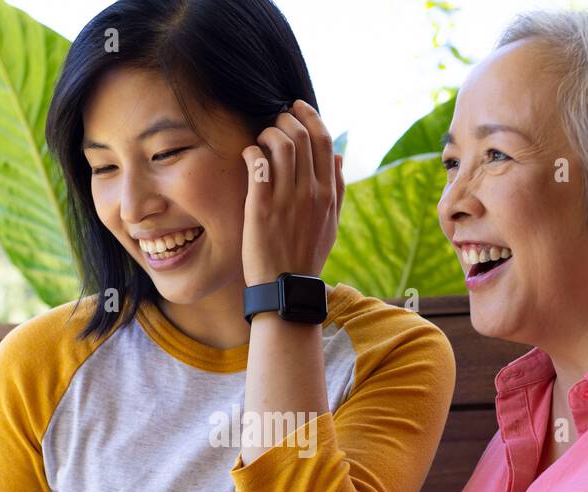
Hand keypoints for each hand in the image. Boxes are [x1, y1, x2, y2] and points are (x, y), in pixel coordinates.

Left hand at [240, 99, 344, 287]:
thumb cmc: (306, 255)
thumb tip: (338, 155)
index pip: (324, 140)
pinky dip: (252, 152)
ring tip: (261, 139)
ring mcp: (286, 200)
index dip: (309, 116)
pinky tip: (249, 155)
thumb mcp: (331, 223)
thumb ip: (336, 188)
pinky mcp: (261, 208)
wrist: (286, 288)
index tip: (296, 107)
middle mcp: (310, 193)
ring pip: (280, 146)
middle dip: (285, 119)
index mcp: (328, 193)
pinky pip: (257, 166)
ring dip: (268, 133)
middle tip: (274, 122)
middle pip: (301, 137)